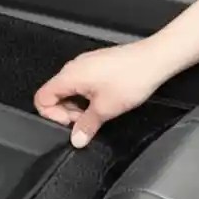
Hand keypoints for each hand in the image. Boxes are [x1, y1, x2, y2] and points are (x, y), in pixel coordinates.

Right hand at [35, 38, 181, 147]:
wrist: (156, 58)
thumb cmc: (133, 77)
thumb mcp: (106, 109)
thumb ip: (86, 126)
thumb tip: (76, 139)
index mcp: (69, 76)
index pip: (42, 98)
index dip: (53, 115)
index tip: (72, 122)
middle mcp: (73, 67)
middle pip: (55, 94)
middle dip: (68, 111)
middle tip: (88, 119)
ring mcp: (85, 63)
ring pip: (69, 89)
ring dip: (79, 104)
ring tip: (100, 109)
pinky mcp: (97, 63)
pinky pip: (82, 82)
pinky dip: (88, 94)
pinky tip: (106, 98)